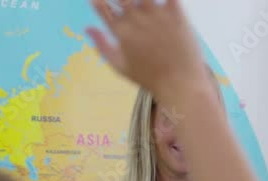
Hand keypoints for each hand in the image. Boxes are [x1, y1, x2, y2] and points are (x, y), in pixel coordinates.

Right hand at [86, 0, 205, 98]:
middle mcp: (136, 19)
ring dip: (140, 0)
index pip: (101, 5)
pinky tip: (162, 3)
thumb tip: (87, 28)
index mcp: (120, 31)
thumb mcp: (120, 66)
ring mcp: (156, 14)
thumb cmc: (149, 78)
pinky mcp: (176, 13)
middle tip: (127, 9)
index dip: (99, 2)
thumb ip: (102, 46)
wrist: (181, 84)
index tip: (103, 3)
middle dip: (120, 0)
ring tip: (143, 8)